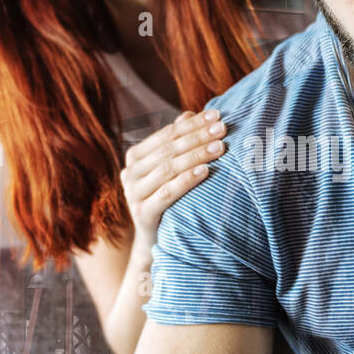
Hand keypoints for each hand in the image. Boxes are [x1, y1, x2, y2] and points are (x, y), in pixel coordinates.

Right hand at [120, 108, 226, 251]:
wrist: (156, 240)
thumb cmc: (168, 198)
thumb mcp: (171, 170)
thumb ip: (177, 143)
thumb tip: (190, 113)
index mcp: (135, 157)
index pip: (167, 135)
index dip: (192, 124)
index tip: (216, 115)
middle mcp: (130, 174)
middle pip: (169, 150)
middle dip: (198, 137)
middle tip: (223, 128)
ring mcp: (133, 194)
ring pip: (168, 169)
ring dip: (196, 155)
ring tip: (220, 147)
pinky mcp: (142, 214)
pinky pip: (167, 193)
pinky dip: (187, 180)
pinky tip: (205, 171)